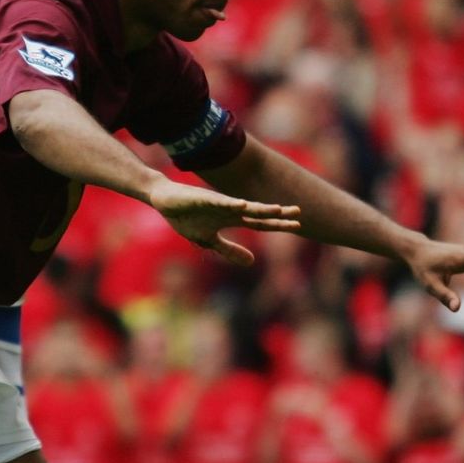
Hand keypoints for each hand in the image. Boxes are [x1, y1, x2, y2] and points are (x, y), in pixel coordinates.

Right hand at [149, 180, 299, 265]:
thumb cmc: (187, 217)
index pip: (260, 223)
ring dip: (259, 208)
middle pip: (258, 213)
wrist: (164, 200)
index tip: (298, 226)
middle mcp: (229, 209)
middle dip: (277, 214)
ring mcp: (217, 203)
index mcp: (232, 219)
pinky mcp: (202, 199)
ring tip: (277, 209)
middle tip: (299, 213)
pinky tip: (241, 205)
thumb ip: (230, 250)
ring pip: (242, 206)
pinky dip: (230, 204)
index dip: (278, 224)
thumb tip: (252, 262)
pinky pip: (218, 202)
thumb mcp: (209, 240)